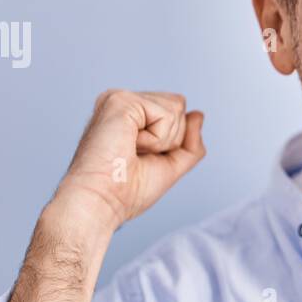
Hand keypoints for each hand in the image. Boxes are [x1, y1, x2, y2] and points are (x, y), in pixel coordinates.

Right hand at [52, 89, 205, 233]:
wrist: (102, 203)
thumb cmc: (126, 192)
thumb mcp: (170, 166)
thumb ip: (189, 143)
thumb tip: (198, 114)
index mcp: (129, 115)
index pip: (175, 112)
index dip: (172, 143)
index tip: (139, 160)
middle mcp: (122, 102)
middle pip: (179, 106)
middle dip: (170, 140)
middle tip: (135, 157)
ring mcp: (120, 98)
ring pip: (176, 107)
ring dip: (162, 141)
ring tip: (131, 152)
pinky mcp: (121, 100)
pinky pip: (167, 114)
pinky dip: (157, 139)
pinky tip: (130, 146)